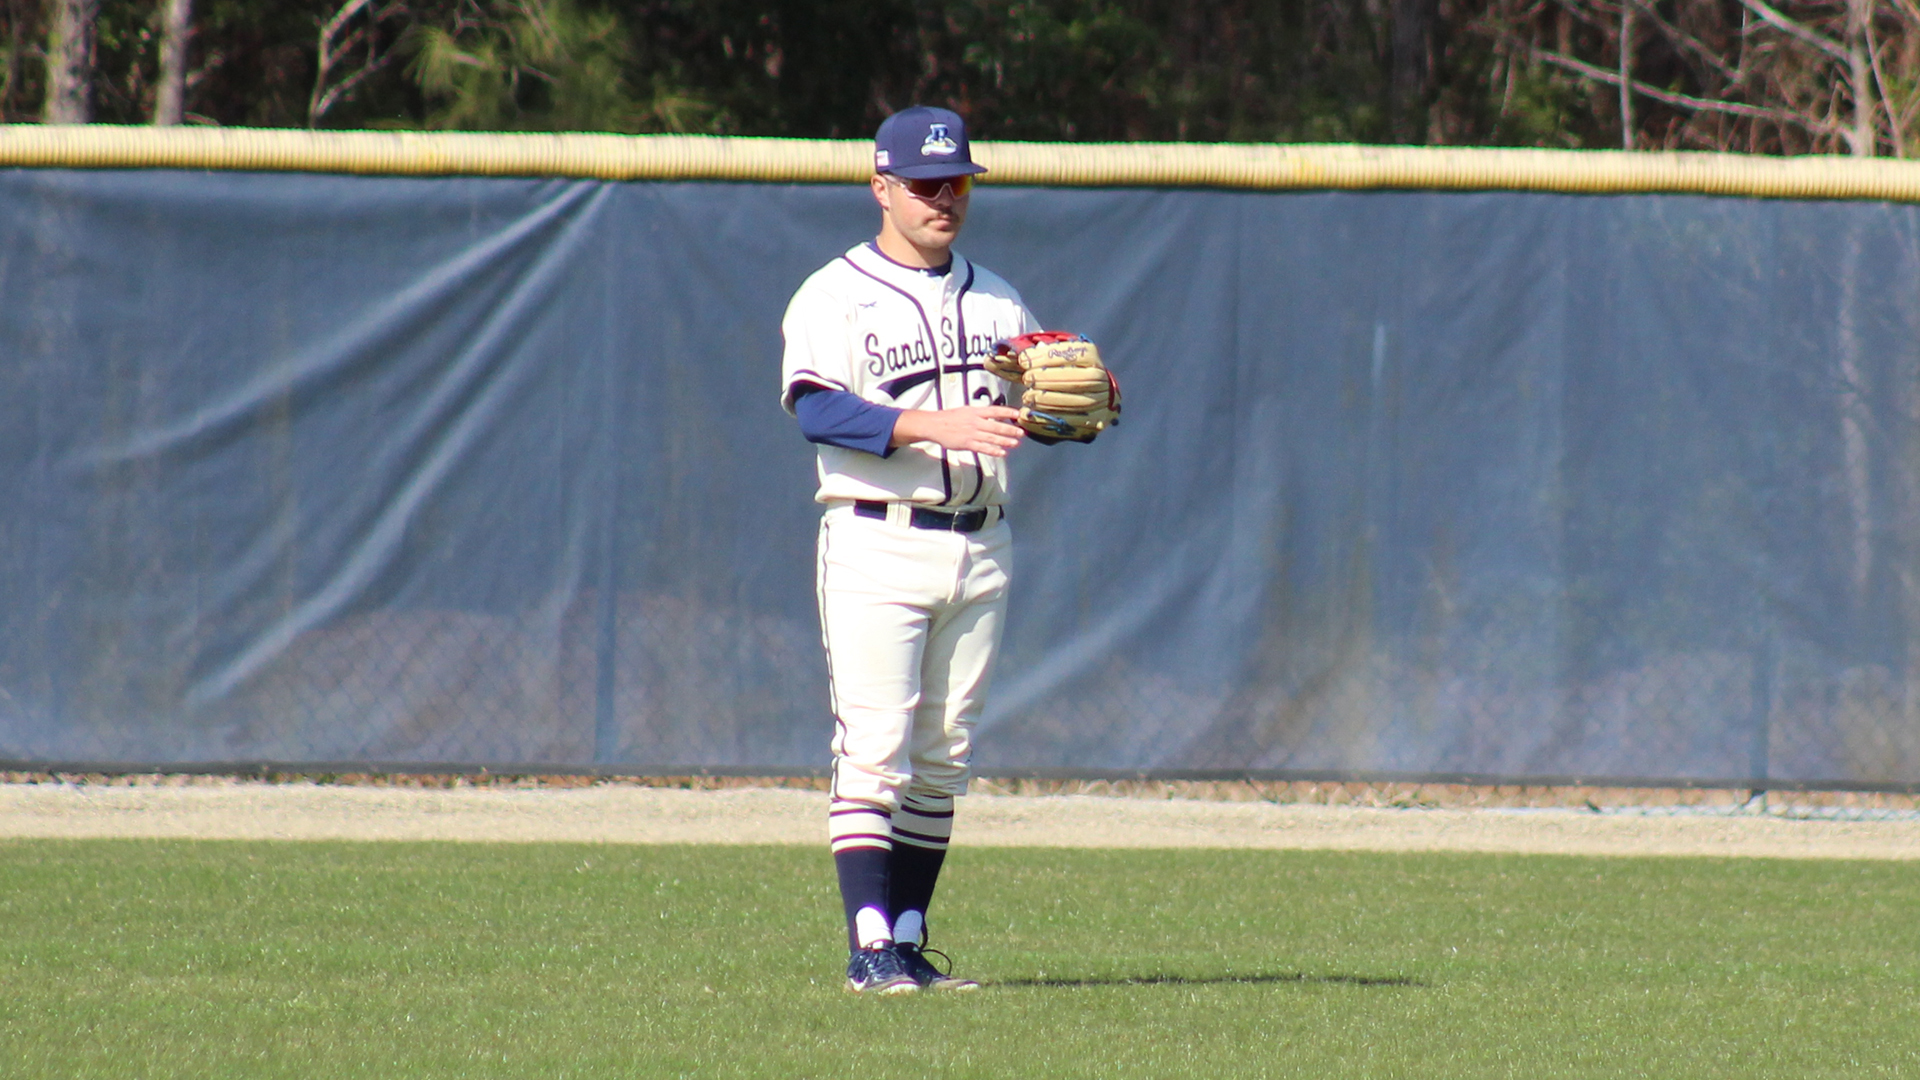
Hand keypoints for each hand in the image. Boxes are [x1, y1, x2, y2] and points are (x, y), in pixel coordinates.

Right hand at [890, 406, 1024, 456]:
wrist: (935, 425)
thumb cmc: (950, 418)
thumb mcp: (965, 410)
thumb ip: (979, 414)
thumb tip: (992, 415)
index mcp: (975, 411)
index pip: (995, 410)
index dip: (1007, 412)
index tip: (1018, 414)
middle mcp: (975, 422)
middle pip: (996, 425)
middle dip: (1010, 429)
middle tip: (1021, 433)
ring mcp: (972, 433)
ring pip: (992, 438)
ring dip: (1005, 441)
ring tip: (1015, 443)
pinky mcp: (967, 444)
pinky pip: (983, 448)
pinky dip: (993, 450)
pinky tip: (1002, 453)